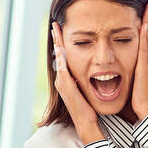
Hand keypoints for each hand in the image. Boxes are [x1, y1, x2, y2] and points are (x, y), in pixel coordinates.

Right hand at [51, 21, 103, 144]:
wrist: (86, 122)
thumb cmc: (89, 108)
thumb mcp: (87, 90)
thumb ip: (86, 81)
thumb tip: (92, 73)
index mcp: (67, 79)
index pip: (63, 57)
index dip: (62, 44)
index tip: (62, 31)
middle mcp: (61, 79)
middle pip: (58, 54)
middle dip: (57, 39)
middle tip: (56, 24)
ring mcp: (62, 81)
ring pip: (58, 57)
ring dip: (57, 43)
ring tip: (56, 29)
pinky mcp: (65, 85)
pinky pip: (62, 66)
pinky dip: (61, 55)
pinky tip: (60, 45)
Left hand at [130, 2, 147, 120]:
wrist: (146, 110)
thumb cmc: (137, 100)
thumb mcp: (131, 82)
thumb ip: (126, 74)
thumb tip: (115, 70)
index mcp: (145, 64)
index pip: (144, 42)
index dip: (143, 28)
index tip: (140, 16)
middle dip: (147, 20)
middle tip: (146, 5)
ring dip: (147, 22)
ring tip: (146, 8)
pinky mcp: (146, 66)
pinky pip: (146, 46)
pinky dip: (145, 33)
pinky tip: (143, 23)